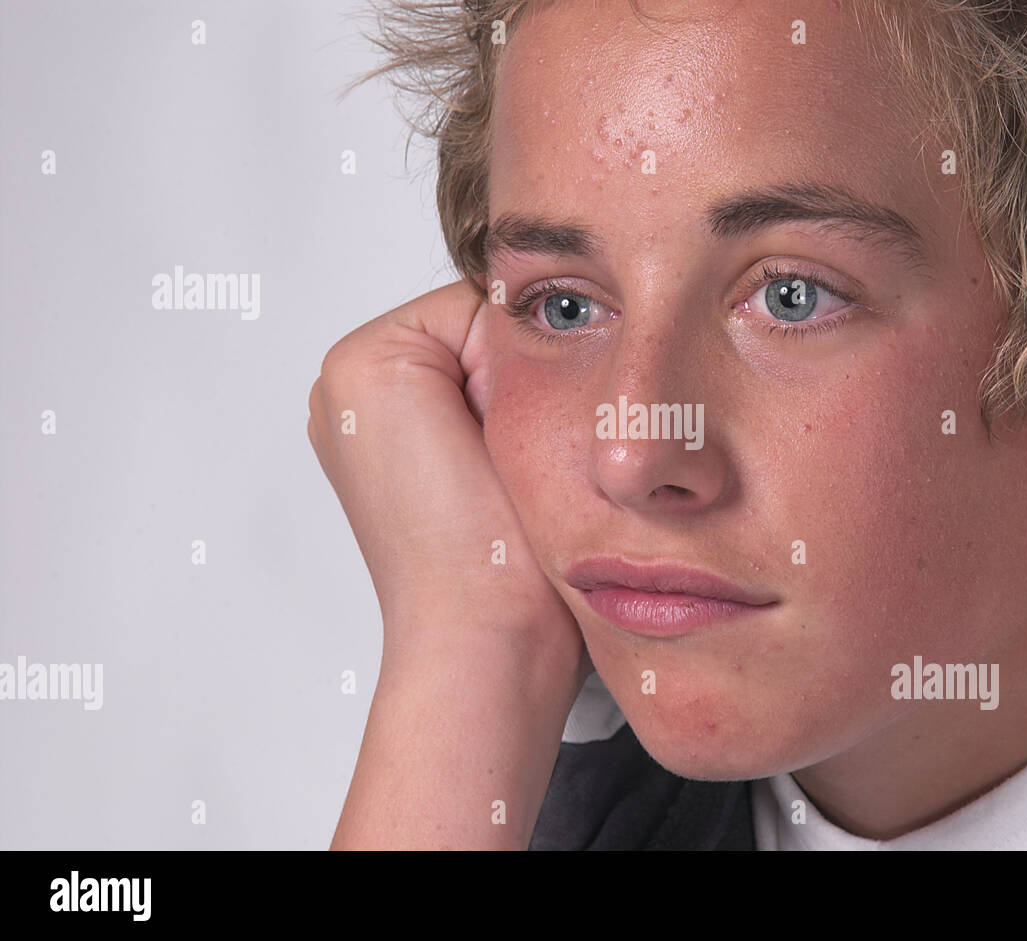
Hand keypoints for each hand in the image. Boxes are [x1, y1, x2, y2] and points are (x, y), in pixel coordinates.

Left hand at [308, 279, 589, 673]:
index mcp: (361, 362)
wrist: (491, 644)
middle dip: (525, 377)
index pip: (480, 299)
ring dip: (528, 412)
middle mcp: (359, 396)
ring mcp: (387, 440)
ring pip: (497, 381)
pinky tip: (525, 482)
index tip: (533, 406)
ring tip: (528, 467)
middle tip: (533, 439)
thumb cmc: (483, 549)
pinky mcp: (421, 477)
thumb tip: (544, 323)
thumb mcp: (486, 394)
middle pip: (485, 339)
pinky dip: (520, 444)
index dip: (529, 344)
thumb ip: (509, 333)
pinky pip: (489, 422)